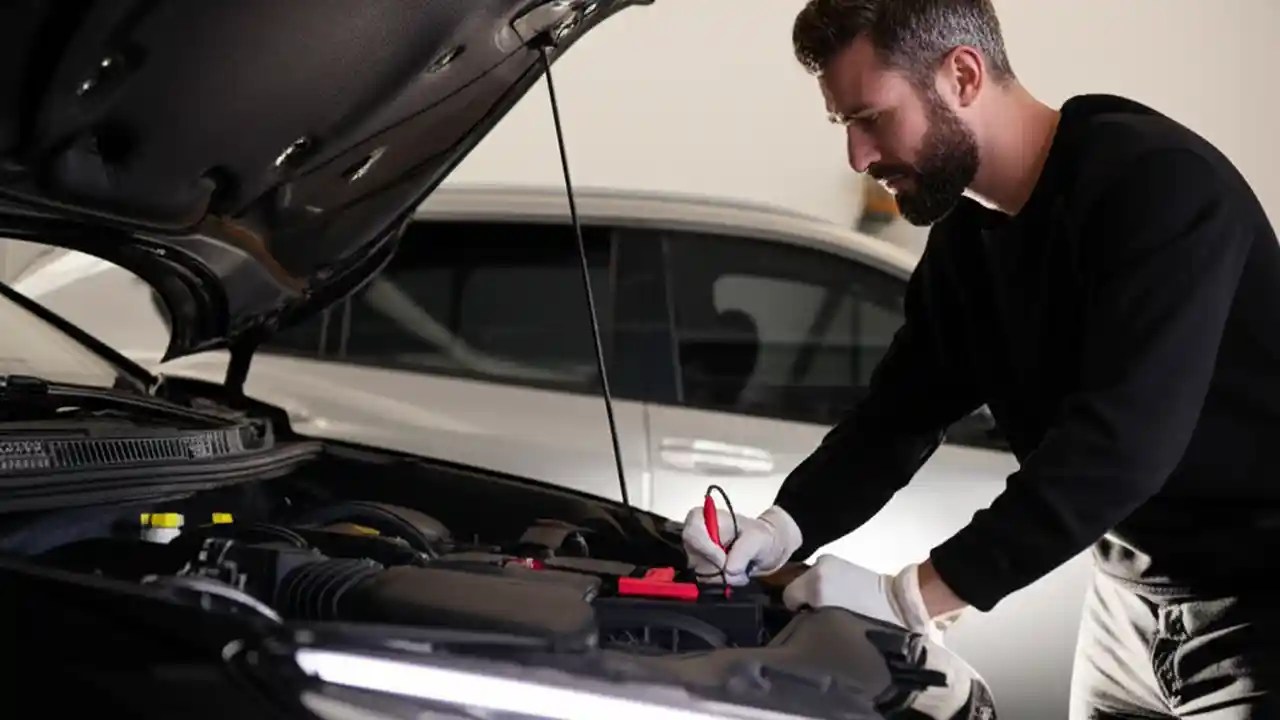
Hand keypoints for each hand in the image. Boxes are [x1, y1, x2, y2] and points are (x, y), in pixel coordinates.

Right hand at [681, 505, 802, 585]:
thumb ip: (744, 551)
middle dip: (718, 567)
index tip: (724, 559)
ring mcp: (696, 553)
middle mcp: (695, 534)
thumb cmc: (760, 536)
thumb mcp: (758, 538)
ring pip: (700, 573)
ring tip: (741, 568)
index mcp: (704, 517)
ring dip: (724, 576)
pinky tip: (735, 573)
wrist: (765, 549)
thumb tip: (729, 570)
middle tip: (739, 567)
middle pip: (694, 557)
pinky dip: (723, 582)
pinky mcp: (700, 569)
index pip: (692, 534)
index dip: (706, 549)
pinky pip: (706, 582)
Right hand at [782, 555, 965, 644]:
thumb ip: (813, 619)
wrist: (901, 603)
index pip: (788, 597)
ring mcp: (830, 563)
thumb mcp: (836, 624)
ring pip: (811, 581)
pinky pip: (823, 576)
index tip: (807, 623)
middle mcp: (819, 569)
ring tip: (833, 608)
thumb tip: (802, 620)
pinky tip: (840, 598)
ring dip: (817, 592)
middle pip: (798, 586)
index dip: (796, 612)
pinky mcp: (841, 562)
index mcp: (816, 585)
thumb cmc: (871, 620)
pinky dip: (826, 585)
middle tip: (820, 617)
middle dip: (806, 600)